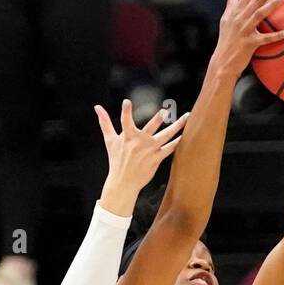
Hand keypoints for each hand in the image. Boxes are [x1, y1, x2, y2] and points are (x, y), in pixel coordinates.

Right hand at [97, 100, 188, 215]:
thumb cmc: (116, 159)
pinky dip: (178, 142)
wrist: (123, 182)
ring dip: (176, 126)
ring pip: (166, 136)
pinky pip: (170, 148)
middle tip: (164, 112)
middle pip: (150, 128)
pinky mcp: (156, 158)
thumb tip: (97, 107)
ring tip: (186, 117)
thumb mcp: (110, 140)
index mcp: (127, 136)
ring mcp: (149, 150)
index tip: (126, 102)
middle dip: (157, 120)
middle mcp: (139, 142)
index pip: (125, 121)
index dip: (126, 112)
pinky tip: (186, 134)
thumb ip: (104, 122)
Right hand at [213, 0, 283, 79]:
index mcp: (236, 11)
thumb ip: (229, 6)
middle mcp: (240, 18)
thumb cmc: (226, 41)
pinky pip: (265, 38)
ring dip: (272, 5)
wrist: (221, 63)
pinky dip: (277, 35)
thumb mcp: (225, 22)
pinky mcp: (249, 44)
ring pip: (260, 14)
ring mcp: (244, 30)